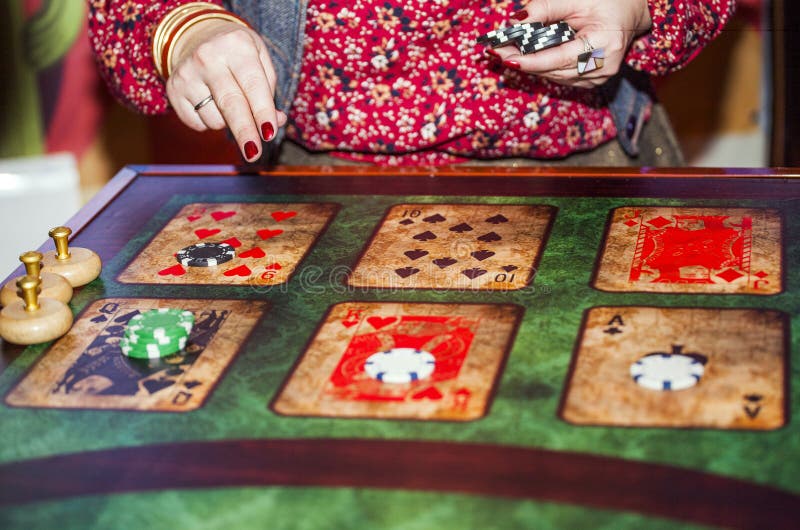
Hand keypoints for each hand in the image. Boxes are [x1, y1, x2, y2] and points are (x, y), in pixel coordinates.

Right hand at [166, 19, 287, 160]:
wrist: (197, 36)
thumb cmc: (237, 54)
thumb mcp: (259, 60)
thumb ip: (270, 90)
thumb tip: (277, 121)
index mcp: (236, 46)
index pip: (253, 85)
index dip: (262, 112)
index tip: (269, 134)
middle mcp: (208, 57)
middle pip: (230, 104)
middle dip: (244, 132)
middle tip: (254, 154)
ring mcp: (187, 74)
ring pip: (215, 119)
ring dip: (228, 123)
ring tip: (227, 101)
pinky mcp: (173, 90)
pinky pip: (197, 123)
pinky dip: (209, 122)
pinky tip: (209, 102)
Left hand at [490, 0, 651, 87]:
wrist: (631, 11)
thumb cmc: (608, 0)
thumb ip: (544, 9)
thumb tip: (514, 23)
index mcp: (604, 46)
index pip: (558, 59)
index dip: (529, 60)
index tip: (504, 56)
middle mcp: (603, 68)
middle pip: (552, 70)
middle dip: (523, 60)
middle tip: (496, 50)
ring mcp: (598, 78)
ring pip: (553, 76)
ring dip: (530, 64)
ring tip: (507, 51)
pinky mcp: (590, 81)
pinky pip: (559, 75)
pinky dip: (543, 66)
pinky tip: (527, 56)